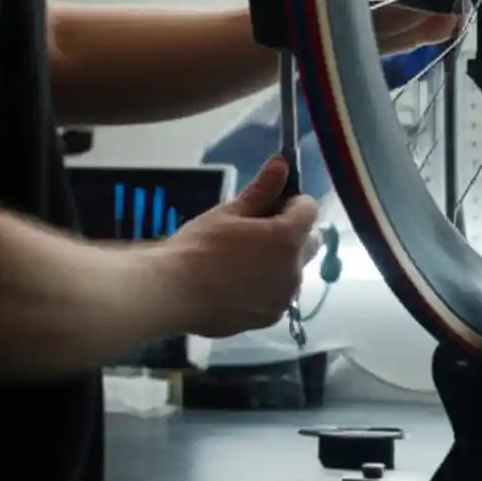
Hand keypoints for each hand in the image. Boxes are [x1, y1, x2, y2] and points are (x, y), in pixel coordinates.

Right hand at [162, 157, 320, 337]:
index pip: (309, 209)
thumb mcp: (228, 213)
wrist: (172, 293)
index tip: (268, 206)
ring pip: (294, 270)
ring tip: (243, 261)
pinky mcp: (271, 317)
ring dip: (281, 261)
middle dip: (292, 233)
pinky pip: (279, 294)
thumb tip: (282, 164)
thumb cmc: (198, 247)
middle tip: (257, 232)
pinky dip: (268, 286)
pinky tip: (238, 285)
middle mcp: (295, 269)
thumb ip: (261, 190)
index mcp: (288, 238)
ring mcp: (284, 296)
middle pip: (308, 241)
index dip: (291, 203)